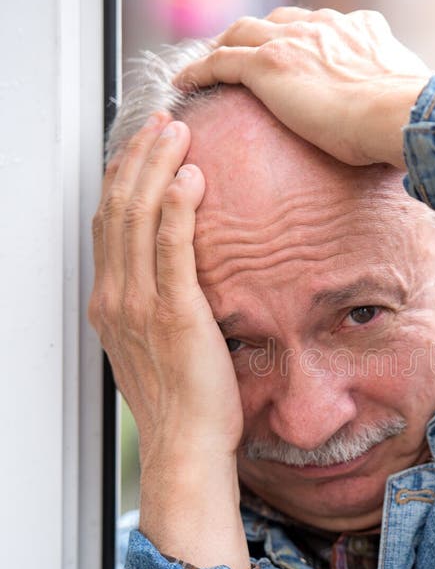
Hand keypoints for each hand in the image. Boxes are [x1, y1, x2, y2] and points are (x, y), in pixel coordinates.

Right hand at [89, 115, 249, 568]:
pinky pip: (171, 246)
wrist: (186, 443)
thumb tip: (175, 280)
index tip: (142, 150)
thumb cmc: (180, 401)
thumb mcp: (154, 347)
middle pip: (118, 209)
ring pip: (138, 217)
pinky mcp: (175, 312)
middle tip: (159, 124)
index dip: (123, 180)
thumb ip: (154, 307)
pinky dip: (177, 207)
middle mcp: (116, 297)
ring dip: (156, 168)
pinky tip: (190, 178)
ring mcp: (140, 303)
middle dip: (137, 159)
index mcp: (111, 303)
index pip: (109, 225)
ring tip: (175, 134)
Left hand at [175, 7, 430, 167]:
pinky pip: (220, 62)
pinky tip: (185, 82)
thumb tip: (406, 117)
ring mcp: (293, 42)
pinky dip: (200, 69)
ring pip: (244, 33)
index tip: (295, 50)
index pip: (322, 25)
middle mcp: (325, 25)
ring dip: (225, 44)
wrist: (398, 115)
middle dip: (261, 32)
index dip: (302, 36)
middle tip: (248, 51)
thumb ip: (397, 95)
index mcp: (360, 29)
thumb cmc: (409, 117)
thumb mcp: (409, 94)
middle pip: (278, 20)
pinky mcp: (268, 66)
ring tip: (211, 61)